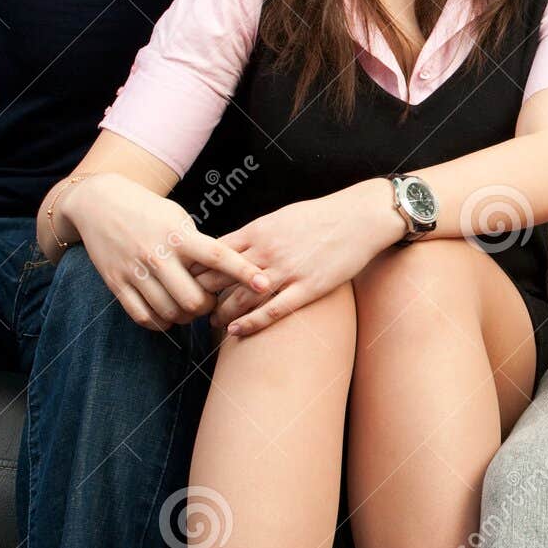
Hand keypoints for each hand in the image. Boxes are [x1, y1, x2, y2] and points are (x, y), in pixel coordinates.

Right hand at [65, 173, 270, 331]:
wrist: (99, 204)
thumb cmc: (149, 211)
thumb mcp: (177, 219)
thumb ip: (199, 244)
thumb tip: (226, 270)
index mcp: (179, 236)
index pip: (218, 257)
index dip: (243, 272)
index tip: (264, 284)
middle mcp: (157, 255)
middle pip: (194, 299)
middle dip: (208, 307)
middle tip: (210, 302)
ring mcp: (135, 271)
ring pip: (170, 313)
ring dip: (185, 318)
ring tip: (189, 309)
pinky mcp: (116, 284)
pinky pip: (143, 317)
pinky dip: (160, 323)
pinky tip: (167, 316)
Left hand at [200, 182, 404, 337]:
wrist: (360, 218)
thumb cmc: (321, 216)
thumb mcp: (281, 217)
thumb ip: (256, 234)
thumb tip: (233, 246)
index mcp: (258, 230)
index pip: (214, 253)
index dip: (197, 268)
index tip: (187, 279)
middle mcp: (267, 251)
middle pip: (221, 277)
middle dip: (202, 293)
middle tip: (192, 305)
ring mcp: (287, 271)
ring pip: (241, 298)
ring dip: (222, 313)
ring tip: (212, 321)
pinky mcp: (307, 288)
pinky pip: (272, 311)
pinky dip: (249, 323)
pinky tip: (235, 331)